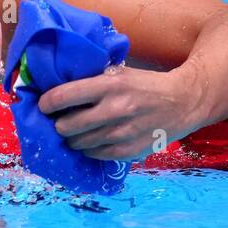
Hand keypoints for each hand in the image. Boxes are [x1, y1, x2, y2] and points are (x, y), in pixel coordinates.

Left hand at [38, 63, 204, 160]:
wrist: (184, 102)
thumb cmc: (145, 85)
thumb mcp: (119, 73)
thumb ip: (92, 80)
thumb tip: (56, 86)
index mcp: (110, 85)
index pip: (63, 96)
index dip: (46, 103)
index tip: (44, 106)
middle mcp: (115, 109)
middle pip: (66, 126)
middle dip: (58, 124)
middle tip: (60, 121)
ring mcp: (122, 133)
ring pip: (78, 143)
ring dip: (72, 138)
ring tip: (76, 131)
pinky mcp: (129, 151)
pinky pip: (94, 155)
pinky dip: (88, 149)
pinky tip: (93, 140)